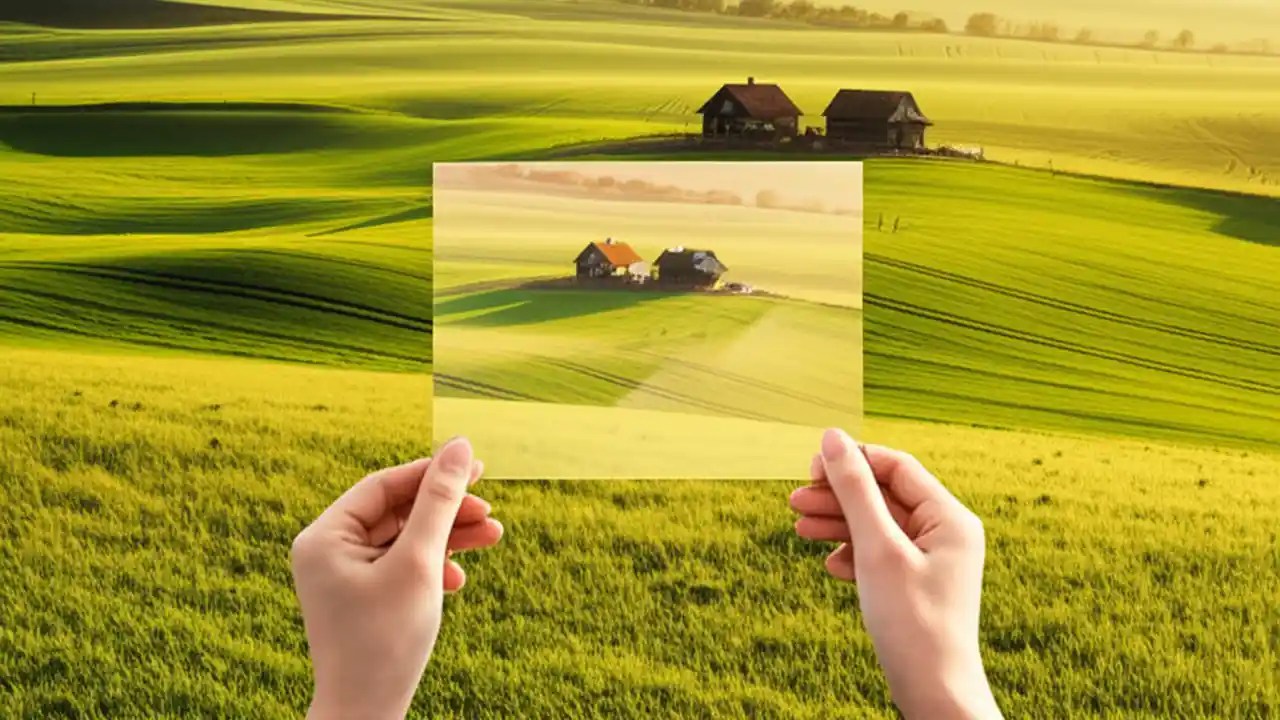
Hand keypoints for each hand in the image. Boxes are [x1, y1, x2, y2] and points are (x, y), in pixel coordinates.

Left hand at [291, 437, 502, 719]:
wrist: (366, 716)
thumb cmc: (387, 641)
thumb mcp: (419, 562)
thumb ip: (440, 501)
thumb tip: (460, 445)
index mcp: (323, 537)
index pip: (384, 486)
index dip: (433, 474)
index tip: (479, 467)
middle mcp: (327, 551)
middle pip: (397, 511)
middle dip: (447, 511)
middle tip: (491, 511)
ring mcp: (344, 576)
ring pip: (405, 539)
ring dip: (449, 537)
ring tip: (494, 537)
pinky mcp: (363, 597)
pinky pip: (402, 565)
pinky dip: (434, 565)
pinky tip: (458, 579)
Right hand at [790, 429, 1000, 719]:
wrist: (933, 693)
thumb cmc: (912, 622)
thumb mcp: (876, 548)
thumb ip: (854, 489)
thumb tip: (832, 437)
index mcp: (950, 518)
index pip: (896, 467)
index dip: (852, 461)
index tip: (810, 467)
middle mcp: (947, 534)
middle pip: (884, 496)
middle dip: (838, 497)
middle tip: (793, 500)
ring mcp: (932, 562)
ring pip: (877, 527)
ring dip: (838, 525)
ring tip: (798, 528)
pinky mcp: (916, 586)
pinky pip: (880, 556)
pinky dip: (852, 555)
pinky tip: (830, 566)